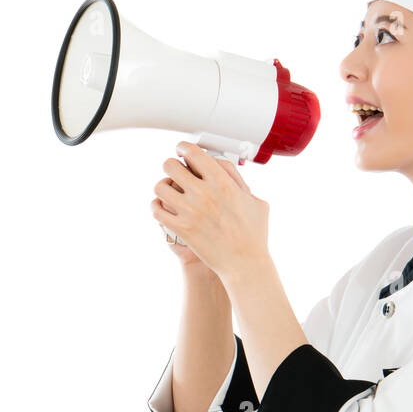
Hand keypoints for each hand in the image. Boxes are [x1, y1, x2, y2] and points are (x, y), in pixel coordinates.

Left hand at [150, 141, 269, 281]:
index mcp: (222, 182)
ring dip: (163, 187)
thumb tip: (223, 167)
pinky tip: (163, 208)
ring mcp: (190, 211)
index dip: (184, 148)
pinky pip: (157, 210)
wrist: (245, 263)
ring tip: (169, 191)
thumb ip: (238, 181)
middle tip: (175, 171)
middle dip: (172, 166)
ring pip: (160, 186)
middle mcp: (204, 194)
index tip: (181, 150)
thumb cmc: (254, 234)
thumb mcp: (255, 200)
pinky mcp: (181, 229)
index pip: (193, 153)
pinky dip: (157, 207)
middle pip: (171, 165)